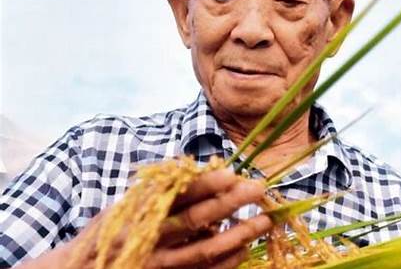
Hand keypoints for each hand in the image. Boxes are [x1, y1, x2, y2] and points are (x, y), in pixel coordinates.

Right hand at [16, 169, 270, 268]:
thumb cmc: (107, 234)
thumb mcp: (124, 206)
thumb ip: (156, 191)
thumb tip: (193, 170)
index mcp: (140, 214)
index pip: (178, 195)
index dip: (206, 184)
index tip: (232, 172)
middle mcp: (150, 239)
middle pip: (196, 220)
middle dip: (230, 203)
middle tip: (258, 189)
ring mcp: (159, 265)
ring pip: (204, 251)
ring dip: (238, 235)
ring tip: (263, 221)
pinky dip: (226, 263)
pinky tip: (244, 249)